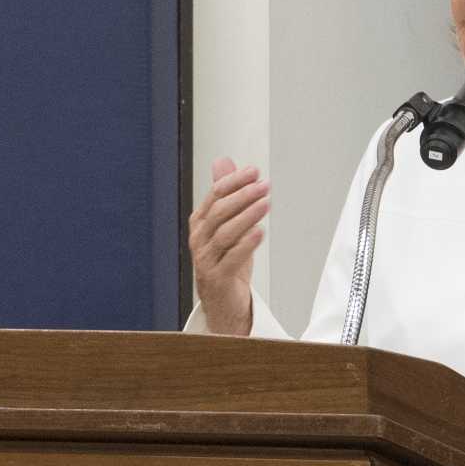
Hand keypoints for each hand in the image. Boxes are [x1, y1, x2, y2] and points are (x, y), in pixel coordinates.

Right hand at [187, 155, 267, 335]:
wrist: (223, 304)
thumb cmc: (226, 263)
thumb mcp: (227, 225)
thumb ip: (226, 194)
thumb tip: (223, 162)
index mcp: (200, 224)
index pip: (214, 196)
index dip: (234, 182)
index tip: (254, 172)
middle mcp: (199, 240)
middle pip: (219, 212)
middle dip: (243, 196)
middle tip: (264, 186)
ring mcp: (205, 260)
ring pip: (224, 233)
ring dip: (247, 216)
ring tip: (265, 204)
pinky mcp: (217, 278)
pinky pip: (231, 258)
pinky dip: (245, 244)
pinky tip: (259, 232)